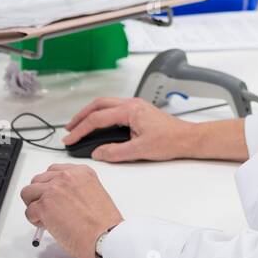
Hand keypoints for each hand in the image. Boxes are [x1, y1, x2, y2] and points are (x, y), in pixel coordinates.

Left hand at [20, 164, 122, 257]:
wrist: (105, 237)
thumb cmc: (104, 223)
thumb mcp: (94, 194)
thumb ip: (75, 190)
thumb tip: (59, 198)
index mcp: (81, 172)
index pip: (54, 170)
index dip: (51, 185)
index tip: (54, 196)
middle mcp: (66, 177)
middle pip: (38, 180)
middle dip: (40, 195)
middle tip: (49, 208)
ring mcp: (54, 190)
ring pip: (28, 193)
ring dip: (34, 205)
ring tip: (47, 217)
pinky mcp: (44, 206)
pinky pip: (29, 212)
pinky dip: (35, 220)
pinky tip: (48, 225)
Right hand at [62, 96, 195, 161]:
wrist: (187, 139)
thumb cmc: (170, 141)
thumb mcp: (140, 150)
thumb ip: (115, 152)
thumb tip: (98, 153)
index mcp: (130, 110)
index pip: (97, 118)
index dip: (81, 130)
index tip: (70, 139)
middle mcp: (131, 104)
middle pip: (98, 105)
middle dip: (81, 116)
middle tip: (69, 129)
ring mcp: (135, 105)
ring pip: (105, 104)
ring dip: (90, 114)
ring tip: (79, 126)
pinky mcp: (138, 110)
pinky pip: (114, 108)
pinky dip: (101, 114)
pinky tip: (98, 125)